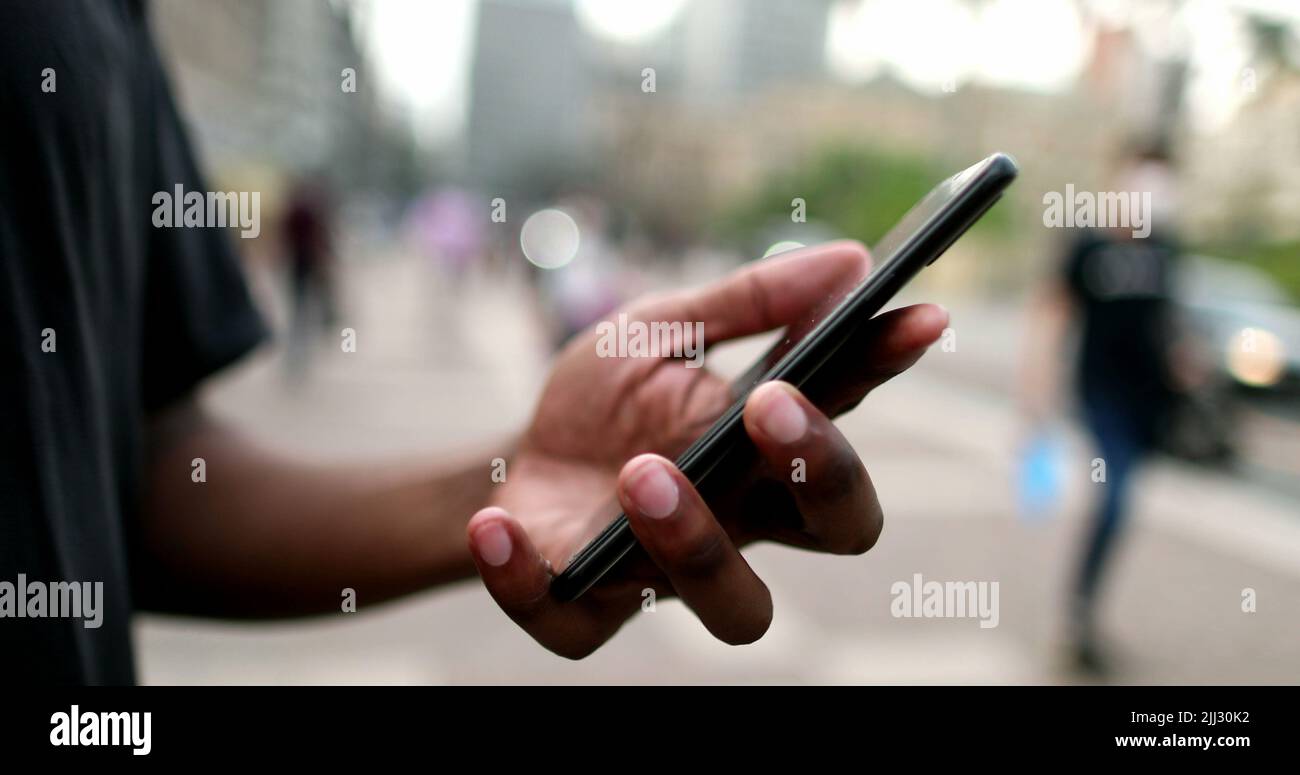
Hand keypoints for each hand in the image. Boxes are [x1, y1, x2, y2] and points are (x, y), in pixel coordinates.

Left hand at [466, 241, 948, 657]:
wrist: (509, 466)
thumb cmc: (603, 401)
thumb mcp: (657, 329)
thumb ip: (743, 302)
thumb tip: (850, 257)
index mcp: (765, 451)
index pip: (845, 412)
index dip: (883, 368)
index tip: (915, 315)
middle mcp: (742, 521)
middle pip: (840, 527)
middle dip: (822, 468)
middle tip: (767, 403)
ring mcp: (670, 575)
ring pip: (741, 609)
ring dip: (697, 540)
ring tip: (640, 472)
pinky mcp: (586, 612)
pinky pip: (576, 627)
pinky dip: (530, 580)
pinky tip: (499, 525)